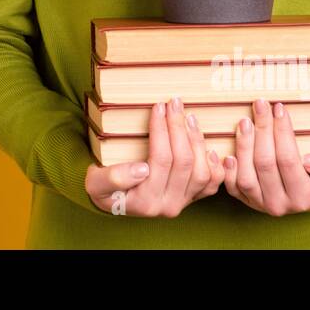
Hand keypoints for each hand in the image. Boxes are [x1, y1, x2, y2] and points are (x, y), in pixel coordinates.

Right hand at [85, 96, 224, 215]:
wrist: (113, 201)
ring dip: (197, 141)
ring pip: (202, 172)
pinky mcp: (192, 199)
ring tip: (188, 117)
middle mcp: (168, 206)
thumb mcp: (94, 183)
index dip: (161, 130)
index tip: (158, 106)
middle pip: (183, 162)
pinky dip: (215, 165)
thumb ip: (112, 177)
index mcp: (145, 201)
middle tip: (174, 103)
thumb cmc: (103, 188)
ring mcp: (183, 203)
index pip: (160, 160)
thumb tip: (141, 169)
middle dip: (179, 128)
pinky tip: (208, 144)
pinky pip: (213, 184)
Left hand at [222, 97, 309, 214]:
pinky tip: (227, 151)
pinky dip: (228, 169)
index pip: (288, 160)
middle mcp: (280, 205)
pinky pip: (232, 187)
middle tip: (260, 104)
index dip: (282, 132)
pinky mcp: (246, 201)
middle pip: (265, 164)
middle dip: (262, 130)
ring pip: (246, 175)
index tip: (280, 108)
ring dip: (243, 145)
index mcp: (304, 198)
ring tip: (244, 121)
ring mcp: (260, 204)